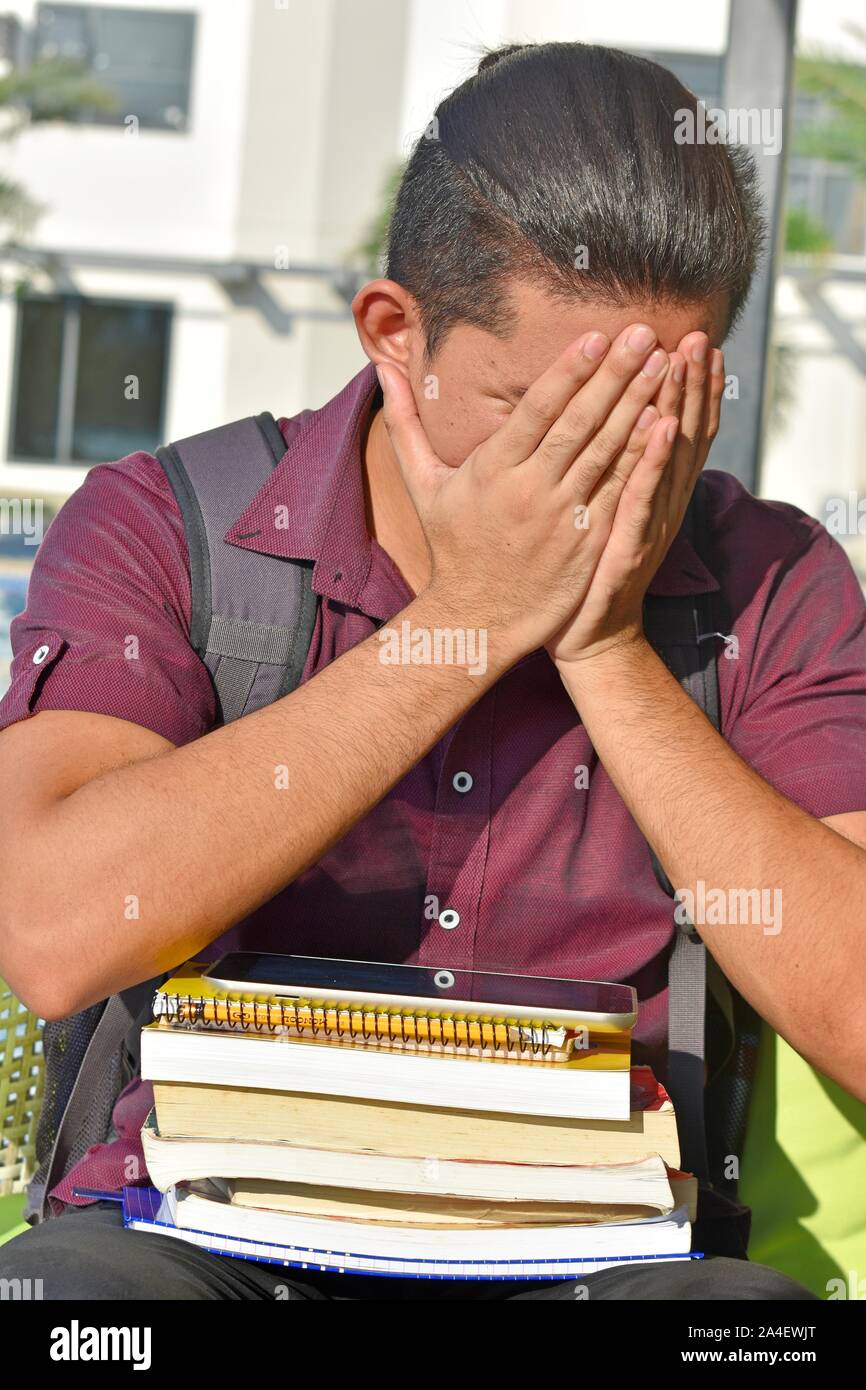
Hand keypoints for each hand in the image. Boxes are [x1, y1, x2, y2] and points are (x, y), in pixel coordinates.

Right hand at [376, 322, 673, 663]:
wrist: (478, 619)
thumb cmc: (451, 547)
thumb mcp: (421, 485)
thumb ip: (405, 423)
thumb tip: (383, 370)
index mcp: (492, 470)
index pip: (537, 410)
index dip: (569, 370)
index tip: (596, 335)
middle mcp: (530, 490)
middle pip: (579, 423)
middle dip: (614, 375)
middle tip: (644, 333)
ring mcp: (563, 517)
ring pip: (606, 452)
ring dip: (638, 405)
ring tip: (662, 364)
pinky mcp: (588, 541)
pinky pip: (620, 491)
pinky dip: (642, 457)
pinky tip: (664, 424)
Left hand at [546, 334, 724, 666]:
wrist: (588, 637)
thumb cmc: (586, 571)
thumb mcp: (604, 512)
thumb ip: (611, 469)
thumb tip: (606, 422)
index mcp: (654, 491)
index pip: (679, 428)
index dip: (691, 386)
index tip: (694, 341)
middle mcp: (659, 502)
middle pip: (682, 432)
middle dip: (690, 383)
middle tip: (695, 336)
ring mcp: (646, 523)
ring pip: (666, 456)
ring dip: (677, 407)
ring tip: (682, 361)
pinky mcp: (626, 545)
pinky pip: (643, 497)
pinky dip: (653, 461)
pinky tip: (660, 426)